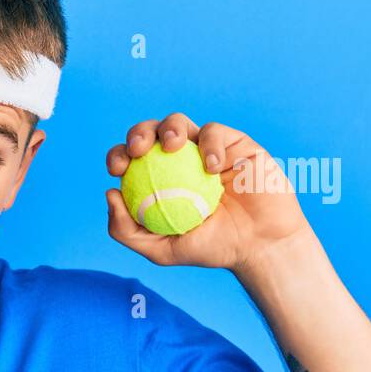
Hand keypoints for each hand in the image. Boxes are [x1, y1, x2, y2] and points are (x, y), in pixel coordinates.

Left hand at [104, 112, 311, 272]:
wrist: (261, 244)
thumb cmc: (212, 248)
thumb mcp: (162, 249)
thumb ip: (128, 229)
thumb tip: (109, 193)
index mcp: (157, 179)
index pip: (130, 160)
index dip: (118, 156)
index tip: (117, 169)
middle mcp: (178, 160)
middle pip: (150, 132)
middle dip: (138, 133)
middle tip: (137, 150)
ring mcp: (205, 149)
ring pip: (178, 122)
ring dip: (169, 128)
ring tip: (173, 146)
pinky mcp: (233, 142)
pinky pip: (215, 132)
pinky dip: (209, 145)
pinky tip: (209, 167)